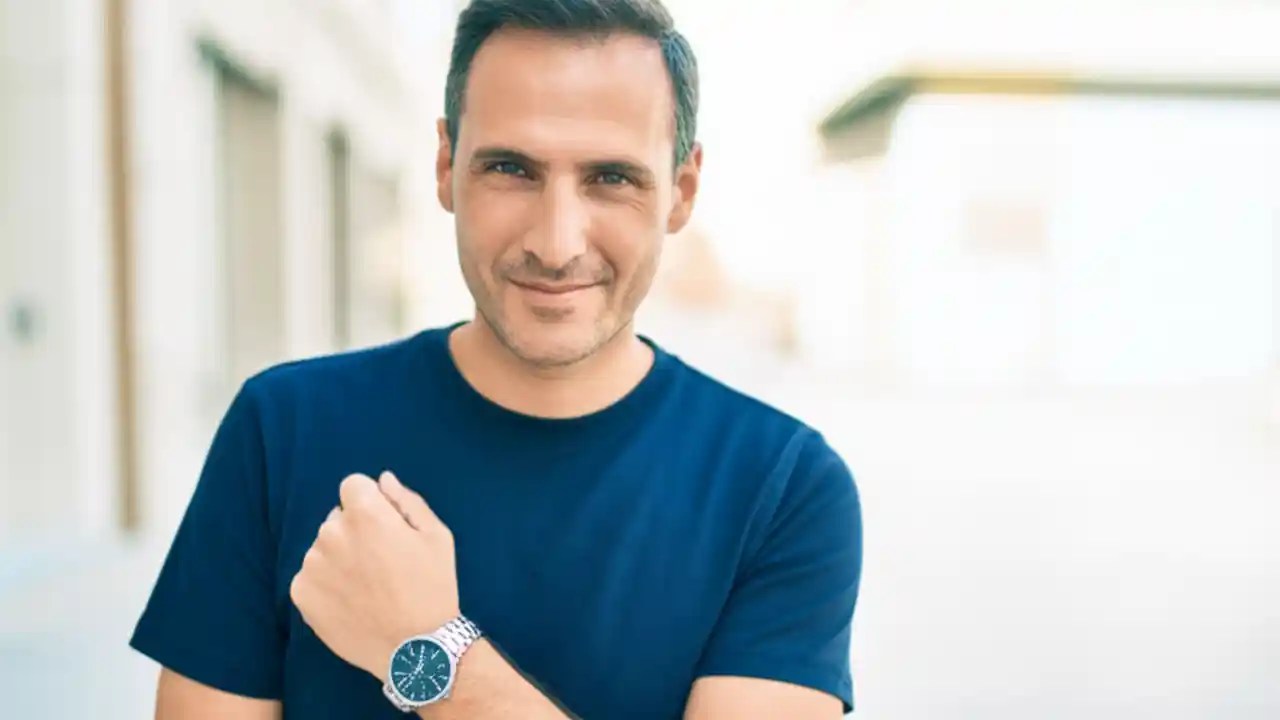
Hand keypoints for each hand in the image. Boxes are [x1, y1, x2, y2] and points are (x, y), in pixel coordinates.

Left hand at [290, 471, 460, 682]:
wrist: (414, 648)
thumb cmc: (432, 587)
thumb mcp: (437, 536)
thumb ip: (407, 501)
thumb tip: (383, 479)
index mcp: (365, 513)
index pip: (354, 486)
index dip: (371, 503)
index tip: (385, 528)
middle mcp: (331, 532)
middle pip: (337, 517)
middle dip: (355, 530)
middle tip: (380, 562)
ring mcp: (311, 564)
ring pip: (323, 547)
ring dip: (339, 557)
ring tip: (365, 586)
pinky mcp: (300, 593)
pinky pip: (311, 575)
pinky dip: (326, 583)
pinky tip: (349, 601)